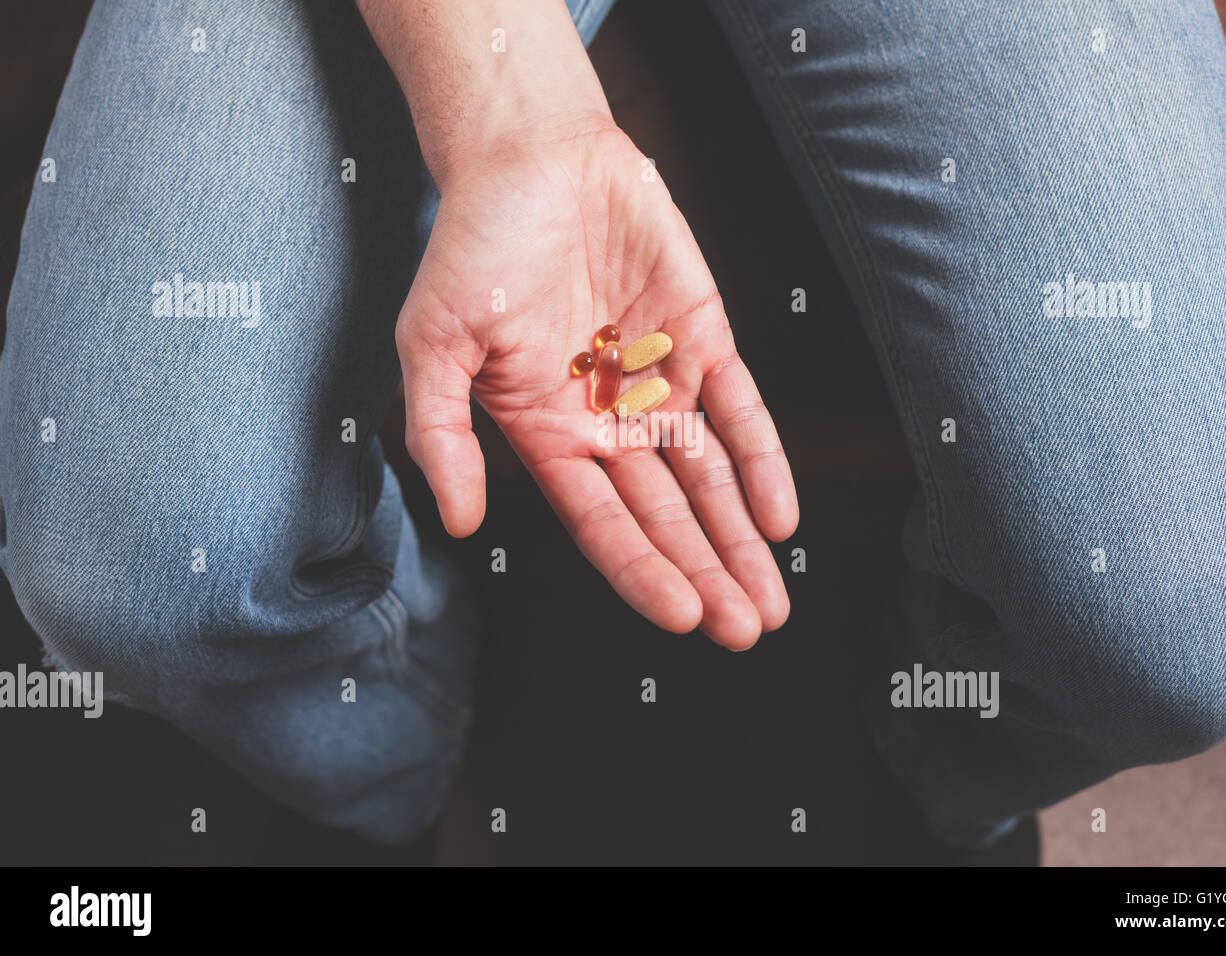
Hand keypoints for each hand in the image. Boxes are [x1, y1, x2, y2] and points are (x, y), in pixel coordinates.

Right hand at [396, 122, 797, 648]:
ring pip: (709, 478)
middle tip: (745, 629)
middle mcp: (609, 423)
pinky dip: (763, 460)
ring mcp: (659, 384)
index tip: (684, 617)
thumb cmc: (475, 247)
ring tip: (770, 600)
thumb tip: (458, 519)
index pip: (603, 523)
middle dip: (707, 575)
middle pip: (666, 516)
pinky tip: (780, 515)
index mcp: (548, 436)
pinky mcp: (702, 339)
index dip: (643, 571)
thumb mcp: (434, 344)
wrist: (532, 156)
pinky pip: (740, 409)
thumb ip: (443, 432)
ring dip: (741, 539)